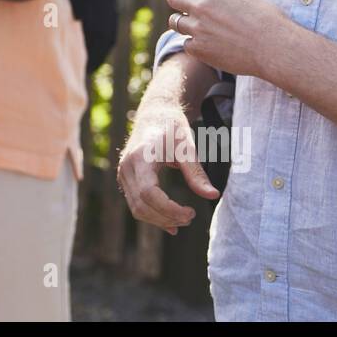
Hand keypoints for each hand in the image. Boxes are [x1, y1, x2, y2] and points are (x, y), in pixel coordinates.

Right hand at [117, 109, 219, 234]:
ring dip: (160, 220)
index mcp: (141, 157)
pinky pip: (136, 204)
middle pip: (141, 205)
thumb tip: (214, 195)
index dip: (169, 208)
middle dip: (167, 217)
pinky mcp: (126, 180)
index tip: (191, 213)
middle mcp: (127, 167)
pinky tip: (172, 222)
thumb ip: (197, 173)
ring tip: (184, 220)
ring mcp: (123, 174)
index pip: (149, 192)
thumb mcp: (187, 147)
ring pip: (137, 209)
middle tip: (191, 217)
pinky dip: (153, 216)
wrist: (154, 115)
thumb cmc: (171, 128)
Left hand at [166, 0, 289, 76]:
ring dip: (184, 23)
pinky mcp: (198, 48)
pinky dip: (195, 44)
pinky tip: (208, 45)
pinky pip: (186, 43)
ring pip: (175, 22)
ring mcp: (197, 28)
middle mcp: (201, 6)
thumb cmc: (267, 20)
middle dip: (179, 0)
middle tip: (186, 6)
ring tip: (197, 26)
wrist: (273, 47)